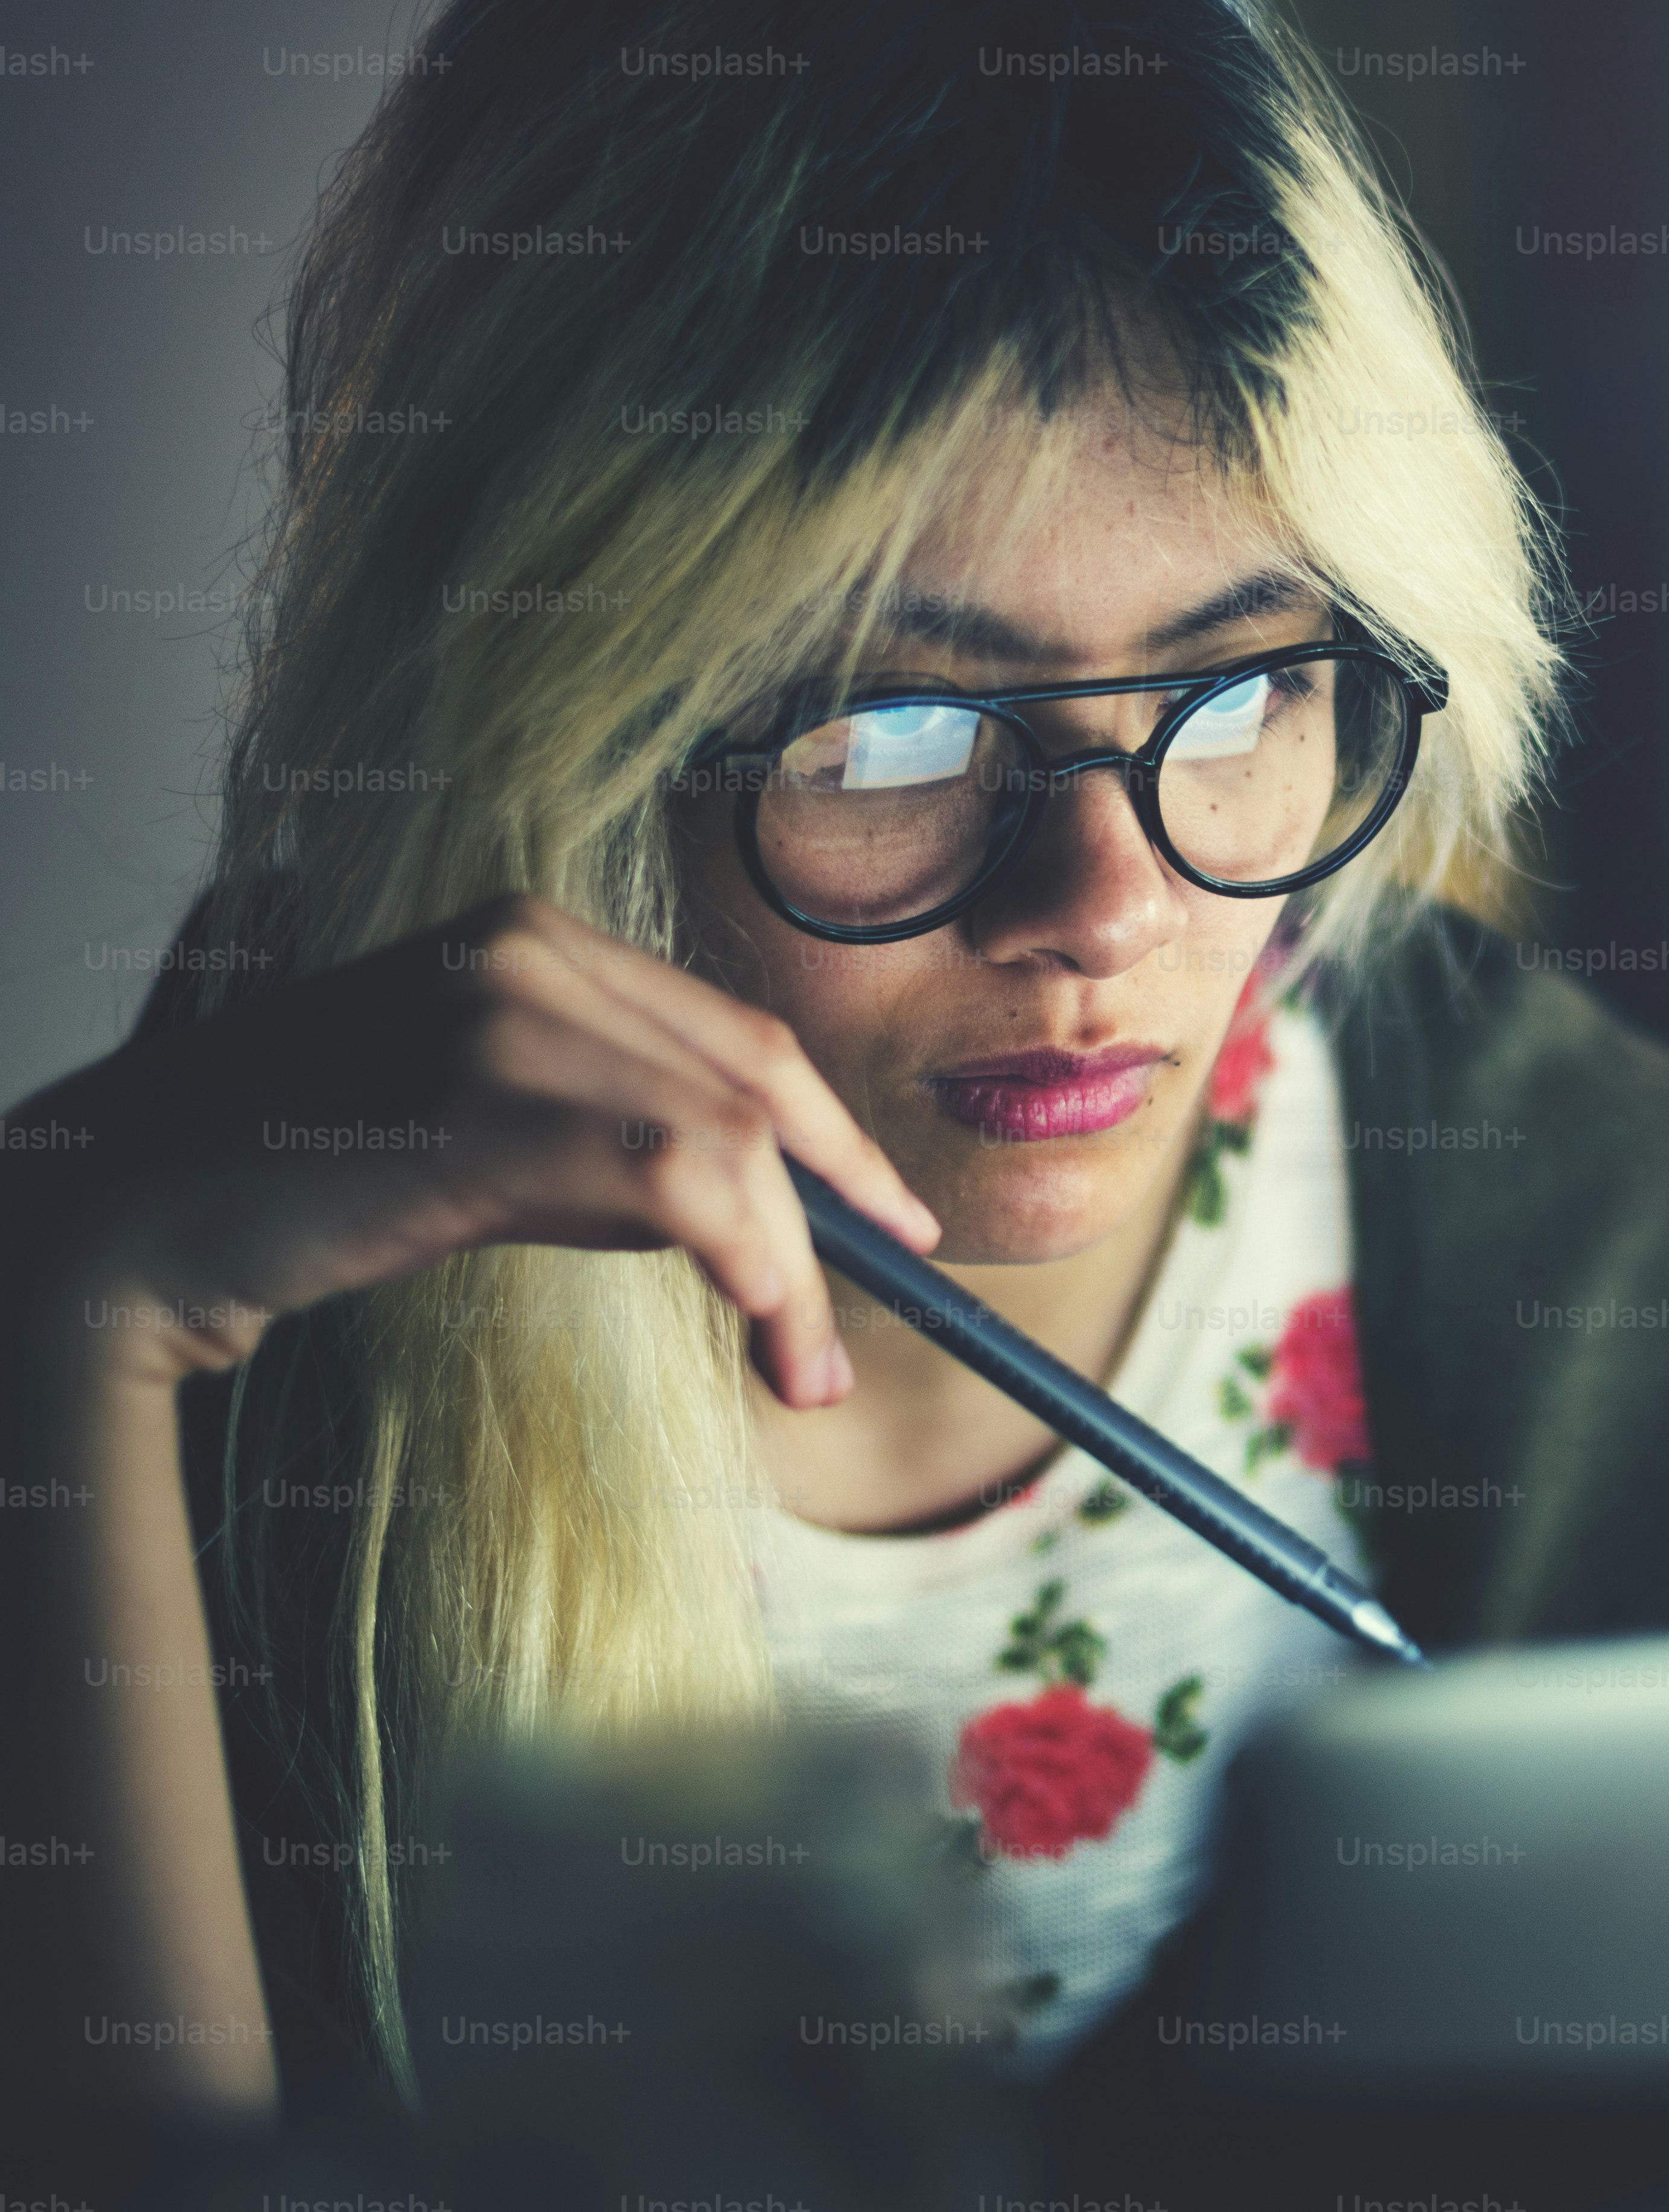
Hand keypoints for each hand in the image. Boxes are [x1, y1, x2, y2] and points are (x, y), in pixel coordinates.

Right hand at [9, 894, 938, 1404]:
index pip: (737, 1035)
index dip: (833, 1130)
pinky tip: (768, 1335)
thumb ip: (610, 1141)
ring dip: (797, 1262)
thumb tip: (748, 1213)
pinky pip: (680, 1178)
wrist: (131, 1213)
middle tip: (900, 1285)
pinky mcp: (479, 1094)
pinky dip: (752, 1265)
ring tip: (810, 1367)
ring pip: (730, 1135)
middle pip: (754, 1075)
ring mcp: (501, 1011)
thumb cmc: (312, 1185)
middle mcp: (529, 947)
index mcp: (536, 938)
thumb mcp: (490, 1137)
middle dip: (842, 1193)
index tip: (891, 1213)